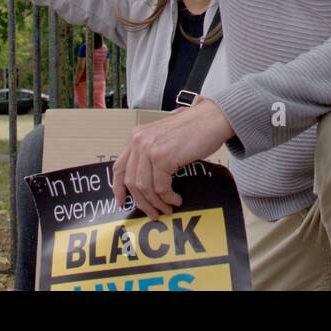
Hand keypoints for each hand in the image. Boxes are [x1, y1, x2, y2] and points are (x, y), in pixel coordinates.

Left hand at [111, 99, 233, 218]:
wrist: (212, 118)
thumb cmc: (194, 128)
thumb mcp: (163, 137)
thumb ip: (150, 152)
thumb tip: (145, 182)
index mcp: (136, 136)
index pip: (119, 167)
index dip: (119, 188)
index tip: (122, 202)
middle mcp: (139, 142)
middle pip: (131, 182)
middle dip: (142, 202)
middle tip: (153, 212)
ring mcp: (150, 149)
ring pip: (145, 188)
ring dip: (157, 203)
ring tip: (168, 207)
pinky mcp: (163, 158)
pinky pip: (161, 188)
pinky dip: (169, 198)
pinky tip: (176, 199)